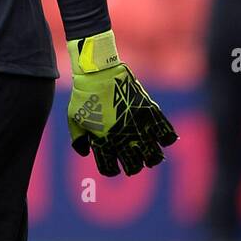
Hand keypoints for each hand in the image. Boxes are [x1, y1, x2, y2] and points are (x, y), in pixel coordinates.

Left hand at [67, 30, 177, 176]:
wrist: (97, 71)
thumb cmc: (84, 94)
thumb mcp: (74, 118)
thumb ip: (79, 138)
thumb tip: (86, 152)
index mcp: (103, 142)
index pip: (110, 169)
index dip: (112, 170)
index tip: (114, 165)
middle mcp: (122, 138)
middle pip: (135, 167)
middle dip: (134, 166)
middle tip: (135, 159)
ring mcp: (138, 126)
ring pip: (154, 157)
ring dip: (152, 158)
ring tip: (151, 153)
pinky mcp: (150, 112)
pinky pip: (167, 135)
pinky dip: (167, 139)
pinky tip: (160, 135)